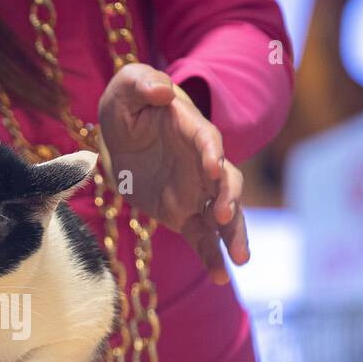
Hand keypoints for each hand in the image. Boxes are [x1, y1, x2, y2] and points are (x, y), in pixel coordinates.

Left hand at [97, 63, 247, 284]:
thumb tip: (161, 90)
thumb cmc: (130, 105)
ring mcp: (197, 191)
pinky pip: (202, 238)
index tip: (213, 168)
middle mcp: (202, 163)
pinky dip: (211, 257)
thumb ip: (141, 83)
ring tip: (239, 259)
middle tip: (224, 216)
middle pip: (227, 181)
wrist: (124, 135)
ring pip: (224, 215)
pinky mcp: (185, 214)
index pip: (207, 140)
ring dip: (233, 234)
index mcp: (190, 129)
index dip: (212, 153)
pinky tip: (220, 278)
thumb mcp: (127, 87)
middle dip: (229, 198)